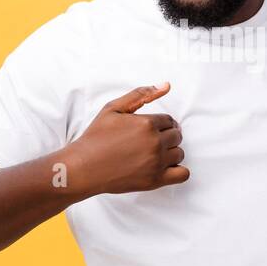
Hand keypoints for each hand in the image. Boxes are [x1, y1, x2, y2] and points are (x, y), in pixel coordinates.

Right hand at [66, 82, 188, 194]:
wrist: (84, 167)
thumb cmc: (96, 137)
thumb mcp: (114, 108)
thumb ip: (141, 95)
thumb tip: (166, 85)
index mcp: (146, 123)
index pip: (169, 120)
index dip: (161, 125)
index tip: (150, 131)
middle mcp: (154, 142)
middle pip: (177, 136)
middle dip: (167, 137)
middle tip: (150, 142)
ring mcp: (156, 162)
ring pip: (179, 153)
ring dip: (170, 153)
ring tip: (153, 155)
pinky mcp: (155, 180)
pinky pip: (182, 174)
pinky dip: (178, 171)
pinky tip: (163, 168)